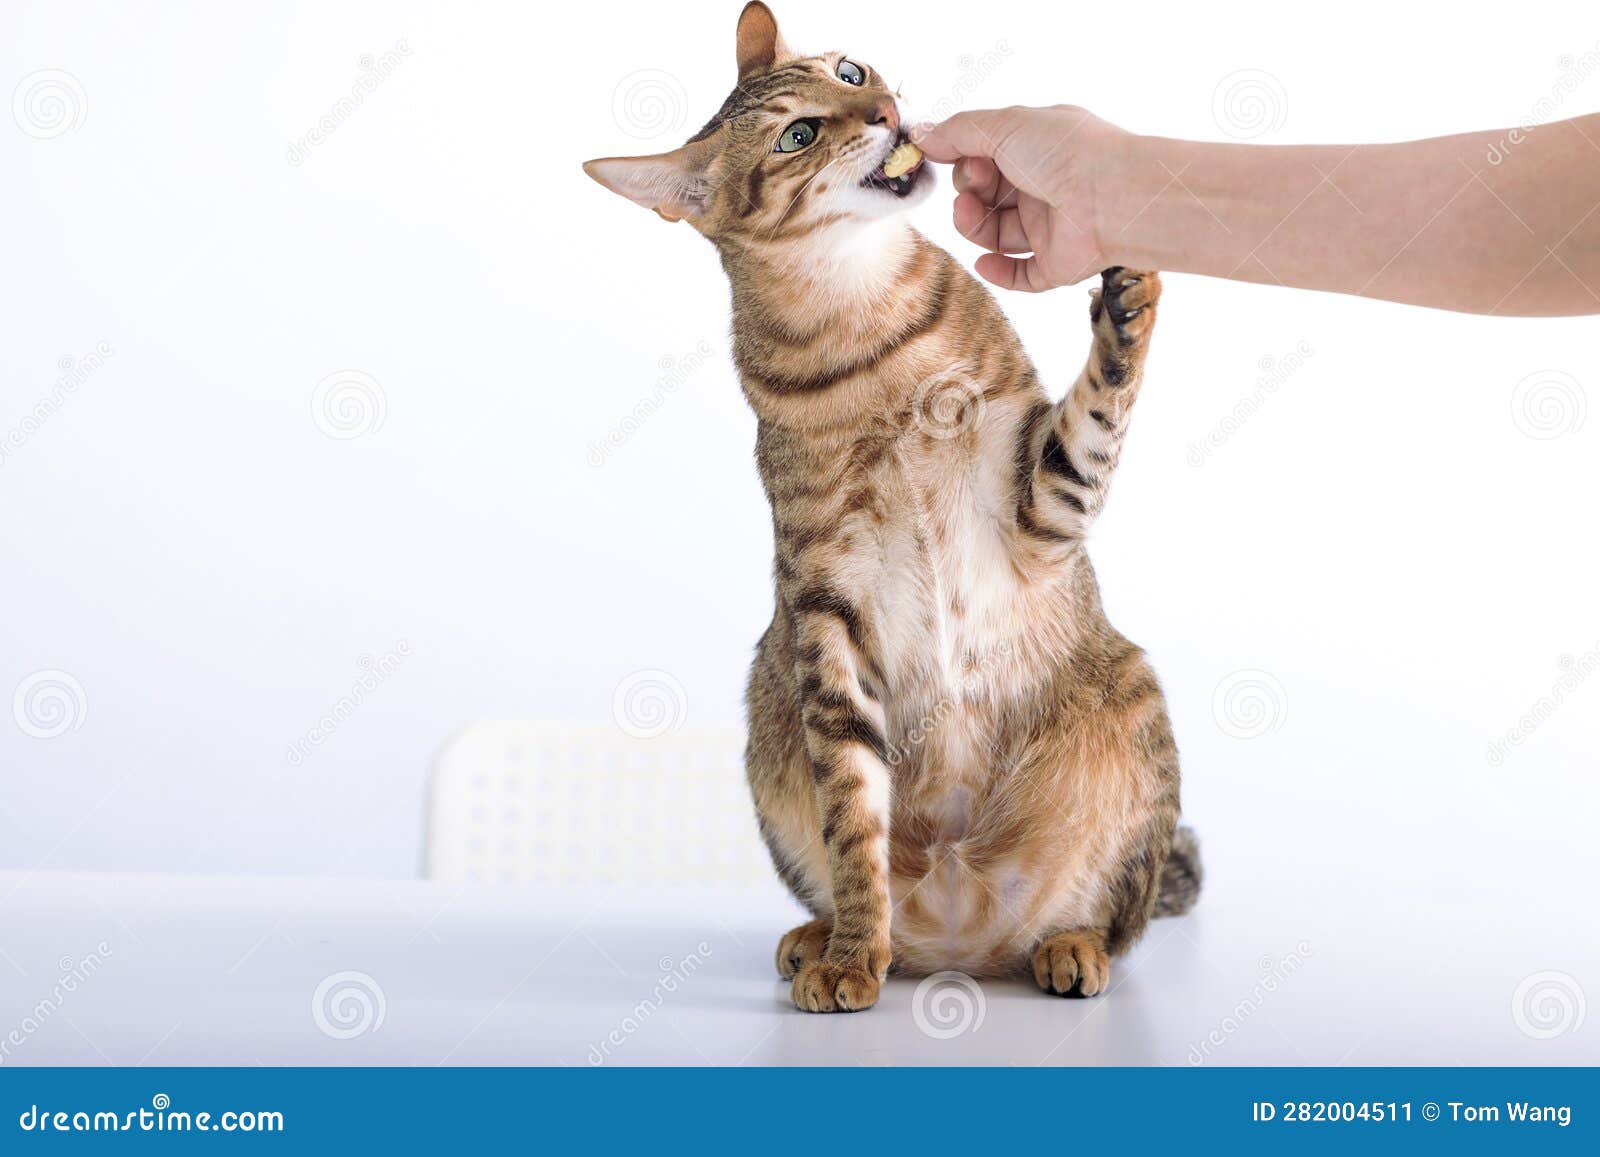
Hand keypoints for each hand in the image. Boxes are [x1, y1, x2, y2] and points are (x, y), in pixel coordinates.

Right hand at [913, 106, 1130, 292]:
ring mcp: (1050, 227)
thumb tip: (921, 136)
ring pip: (995, 235)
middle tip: (976, 182)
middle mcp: (1043, 187)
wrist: (1116, 197)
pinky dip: (998, 271)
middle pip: (985, 198)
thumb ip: (958, 132)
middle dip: (968, 191)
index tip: (951, 156)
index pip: (986, 158)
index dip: (964, 160)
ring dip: (973, 226)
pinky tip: (983, 262)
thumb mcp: (1004, 126)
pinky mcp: (1057, 265)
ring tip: (969, 214)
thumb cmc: (1067, 151)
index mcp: (1036, 149)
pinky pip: (1019, 274)